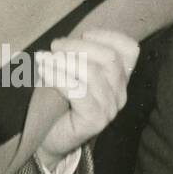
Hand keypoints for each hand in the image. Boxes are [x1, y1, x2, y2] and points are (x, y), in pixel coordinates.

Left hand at [34, 28, 138, 164]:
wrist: (48, 139)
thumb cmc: (58, 103)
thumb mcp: (71, 74)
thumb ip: (76, 56)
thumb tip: (62, 41)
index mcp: (120, 79)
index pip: (129, 50)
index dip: (109, 36)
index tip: (84, 34)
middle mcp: (120, 94)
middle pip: (109, 58)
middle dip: (78, 47)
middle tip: (54, 46)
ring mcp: (110, 109)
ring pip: (92, 73)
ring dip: (64, 62)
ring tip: (43, 59)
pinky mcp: (96, 120)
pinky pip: (78, 91)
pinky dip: (59, 78)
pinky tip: (44, 73)